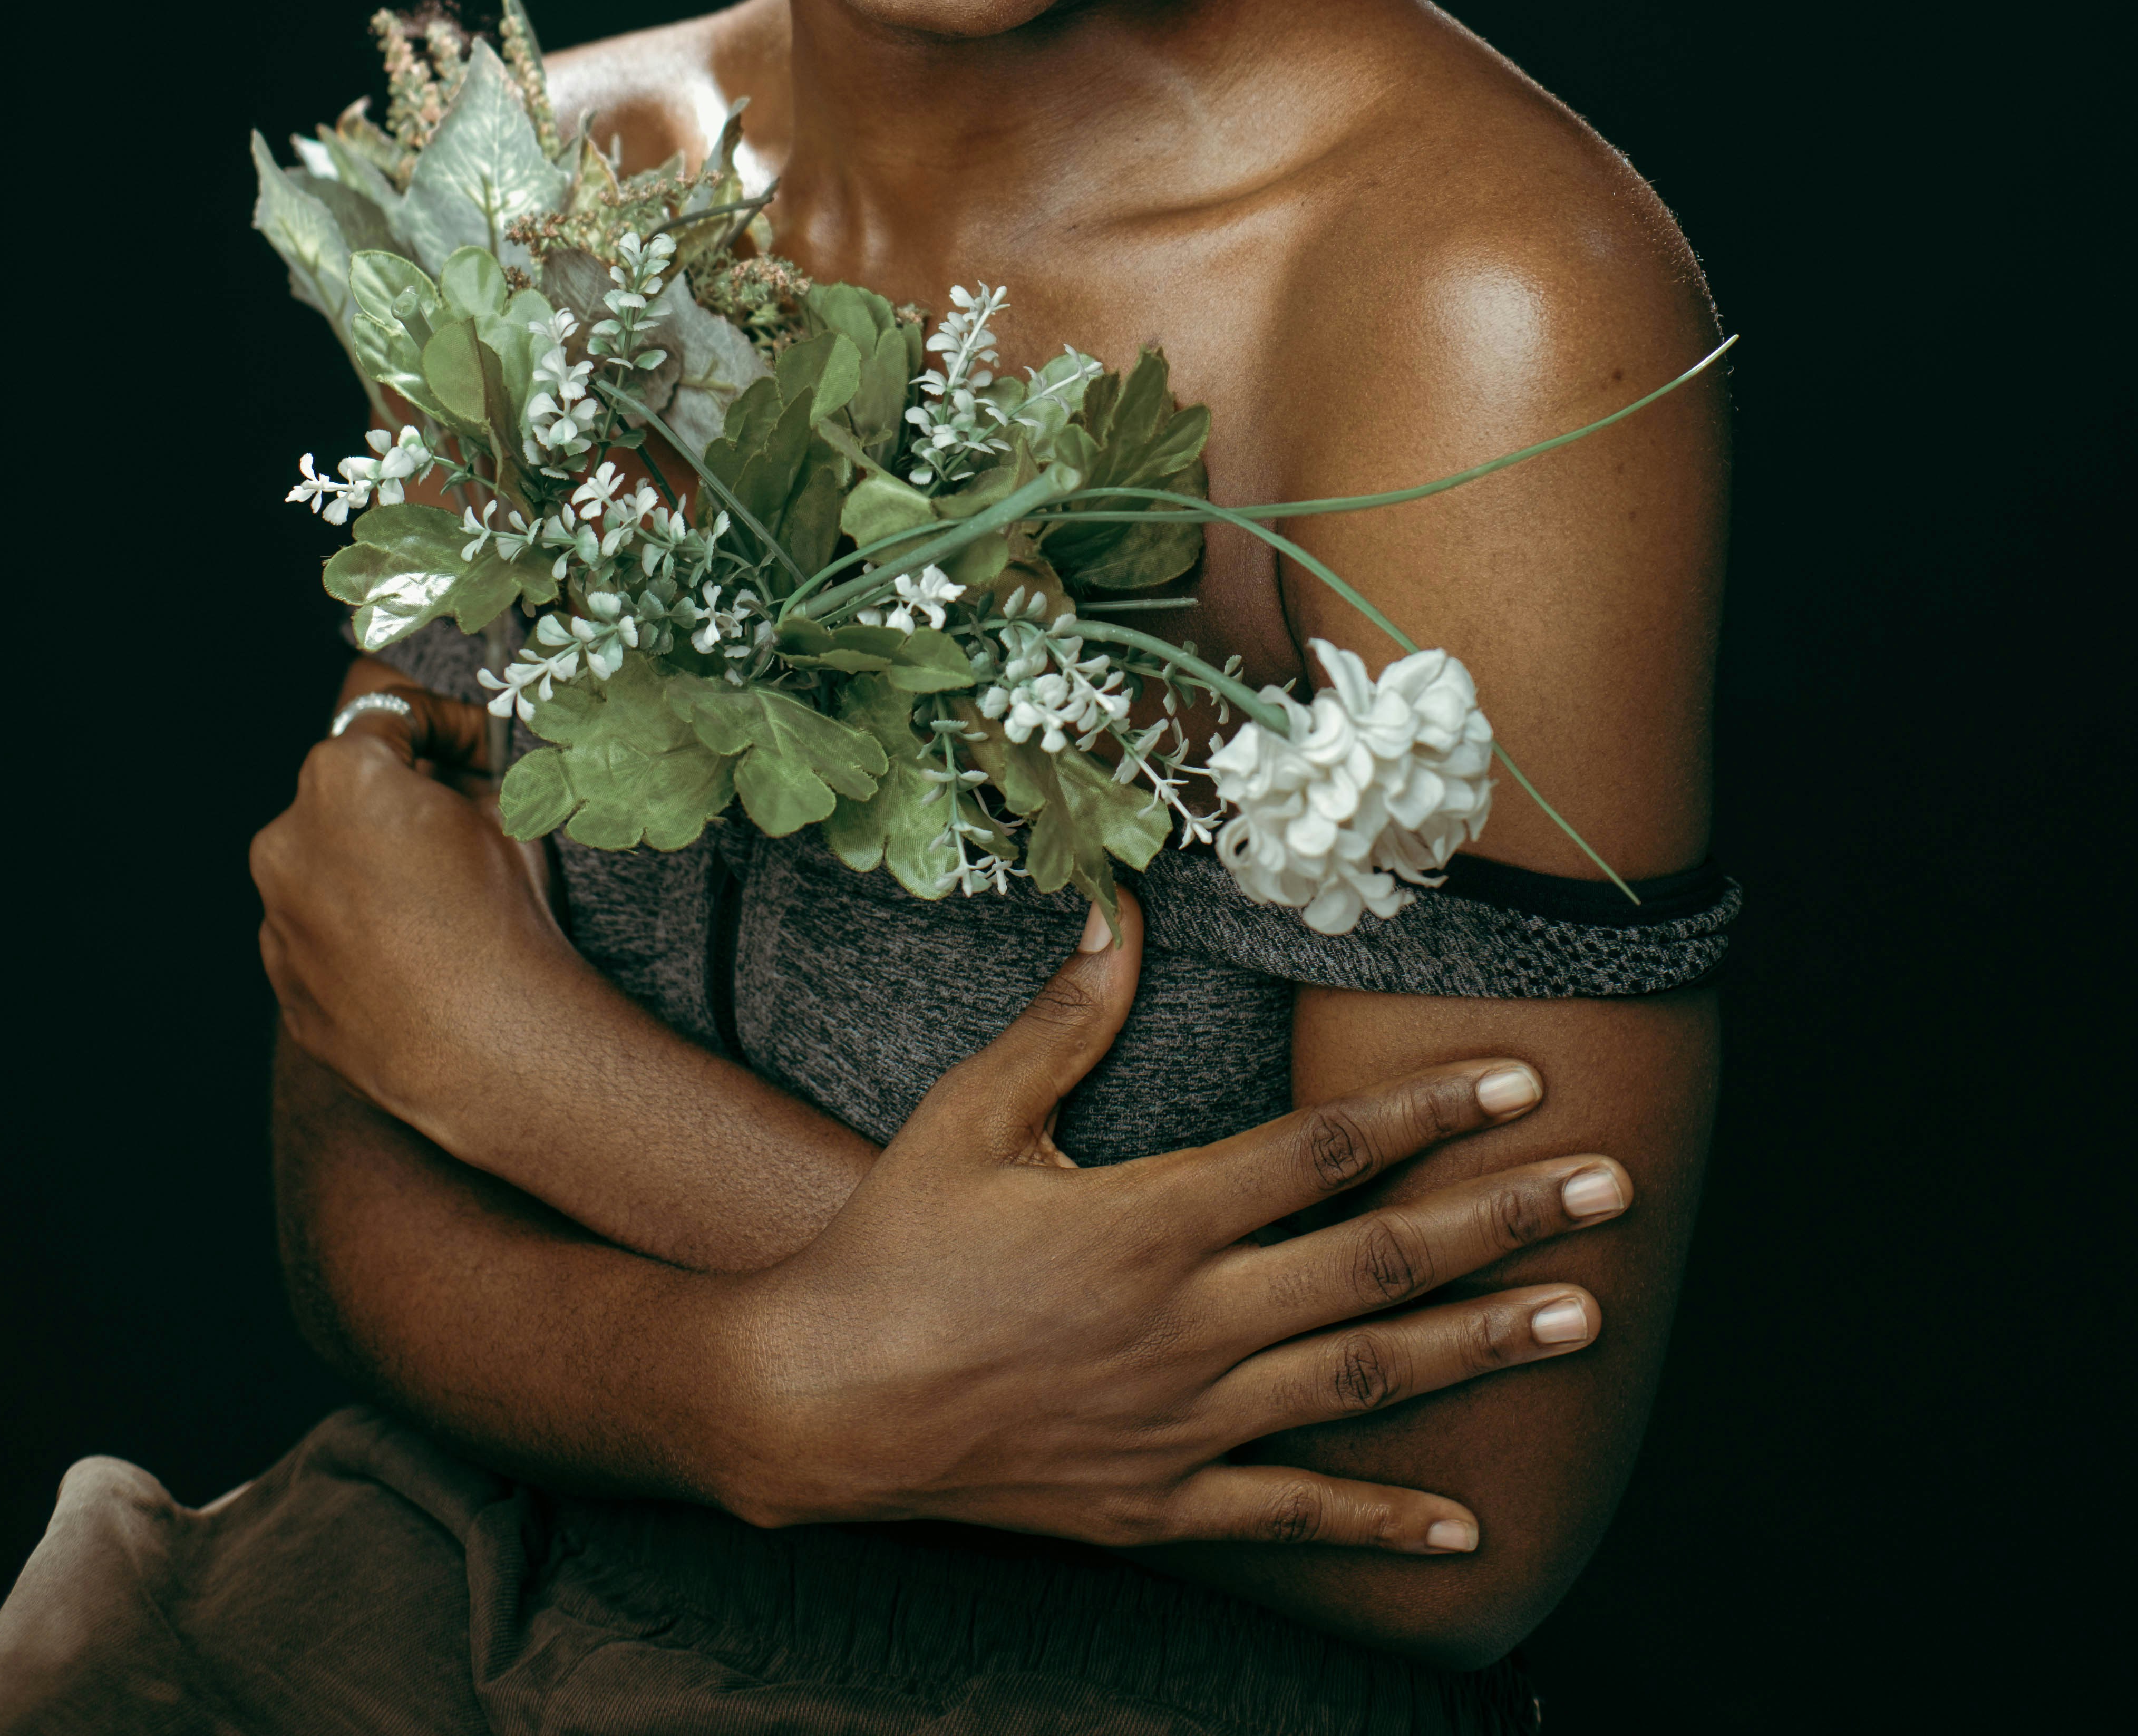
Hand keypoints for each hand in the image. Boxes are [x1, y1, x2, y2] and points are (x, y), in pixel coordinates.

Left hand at [251, 677, 877, 1266]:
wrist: (491, 1048)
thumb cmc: (508, 918)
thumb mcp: (510, 813)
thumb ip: (468, 775)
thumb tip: (458, 773)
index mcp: (342, 778)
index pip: (389, 715)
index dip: (446, 727)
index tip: (481, 752)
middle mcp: (287, 840)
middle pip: (345, 792)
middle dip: (399, 800)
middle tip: (463, 830)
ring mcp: (277, 917)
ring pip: (325, 865)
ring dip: (372, 866)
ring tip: (441, 905)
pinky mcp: (284, 982)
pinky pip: (318, 933)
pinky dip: (356, 931)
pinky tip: (415, 955)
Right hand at [691, 892, 1628, 1560]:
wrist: (823, 1404)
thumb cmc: (897, 1243)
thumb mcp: (972, 1113)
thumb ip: (1063, 1018)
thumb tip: (1120, 905)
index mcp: (1154, 1217)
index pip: (1324, 1152)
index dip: (1427, 1111)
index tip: (1520, 1080)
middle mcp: (1191, 1321)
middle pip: (1379, 1260)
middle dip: (1504, 1221)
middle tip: (1611, 1190)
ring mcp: (1186, 1421)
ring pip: (1366, 1377)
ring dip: (1483, 1345)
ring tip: (1585, 1317)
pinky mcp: (1164, 1502)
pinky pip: (1294, 1514)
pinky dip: (1383, 1522)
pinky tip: (1466, 1530)